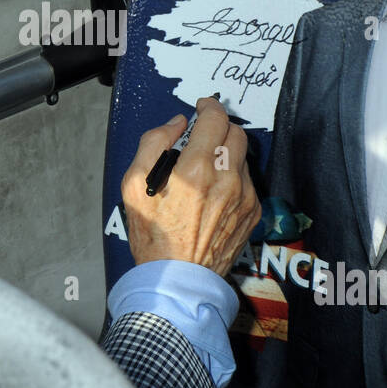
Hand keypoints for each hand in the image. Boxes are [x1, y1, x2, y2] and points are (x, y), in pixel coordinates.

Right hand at [121, 97, 259, 276]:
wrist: (178, 280)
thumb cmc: (153, 237)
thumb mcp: (134, 187)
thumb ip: (152, 144)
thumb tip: (175, 123)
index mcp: (196, 170)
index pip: (215, 119)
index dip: (209, 106)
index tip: (202, 107)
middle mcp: (227, 181)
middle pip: (236, 132)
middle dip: (220, 126)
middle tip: (204, 134)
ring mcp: (245, 198)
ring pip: (243, 156)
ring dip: (227, 152)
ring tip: (206, 168)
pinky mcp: (253, 213)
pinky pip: (248, 181)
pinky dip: (233, 176)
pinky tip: (214, 192)